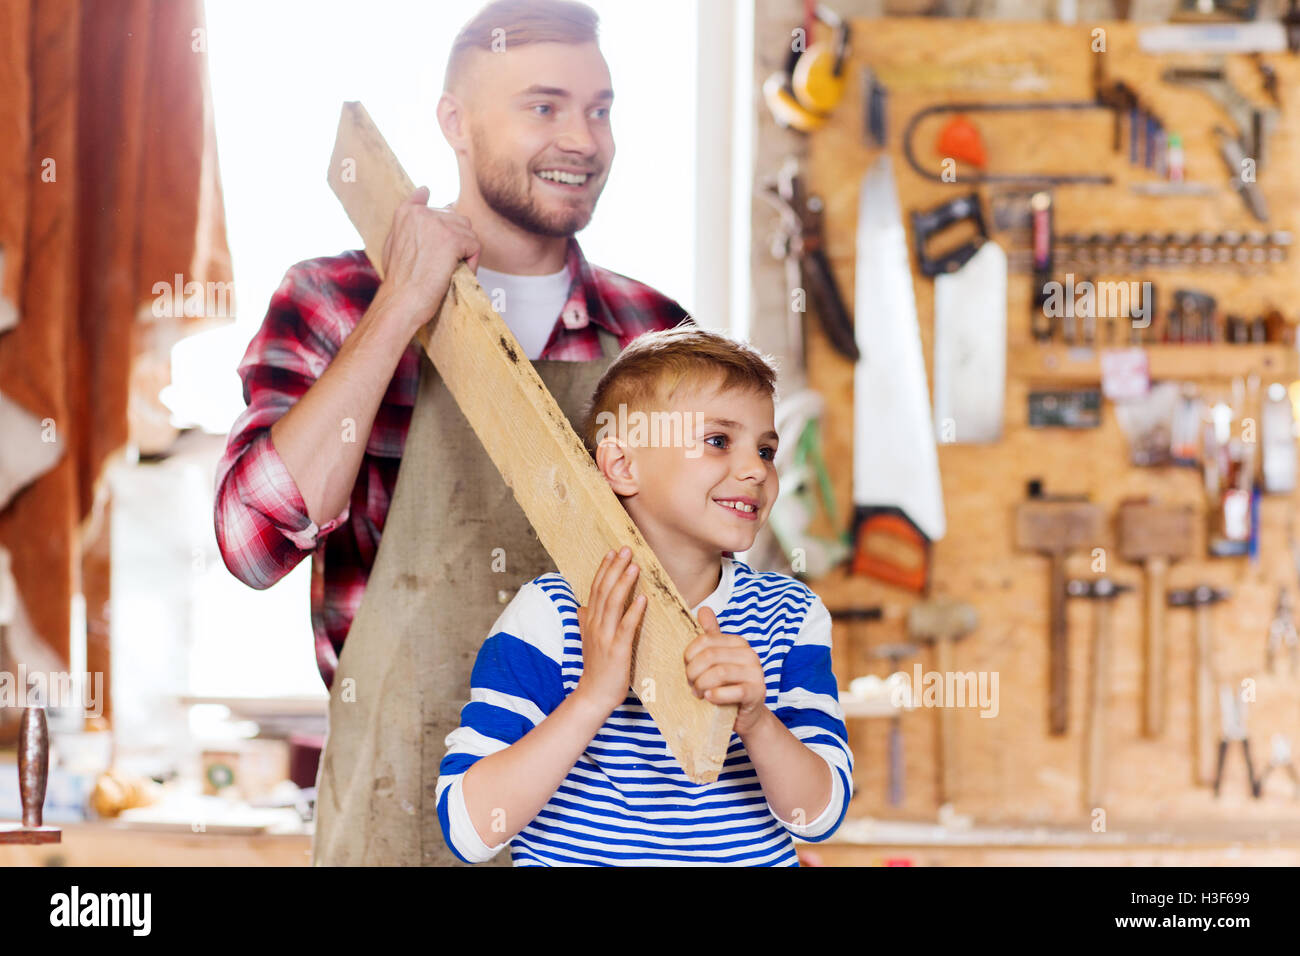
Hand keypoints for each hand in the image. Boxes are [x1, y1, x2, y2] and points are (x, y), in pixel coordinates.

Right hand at [378, 186, 481, 332]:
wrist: (401, 301)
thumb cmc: (399, 280)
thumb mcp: (395, 241)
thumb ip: (409, 217)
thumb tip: (424, 189)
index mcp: (407, 212)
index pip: (432, 202)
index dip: (441, 224)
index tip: (437, 238)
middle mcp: (422, 213)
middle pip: (457, 220)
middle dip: (456, 243)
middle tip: (443, 267)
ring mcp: (438, 225)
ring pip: (468, 233)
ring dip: (465, 253)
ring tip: (448, 271)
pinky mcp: (452, 240)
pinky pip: (475, 246)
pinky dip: (472, 263)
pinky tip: (456, 274)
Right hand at [574, 547, 647, 717]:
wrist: (593, 695)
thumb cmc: (596, 668)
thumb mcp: (588, 641)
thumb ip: (585, 622)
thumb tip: (582, 607)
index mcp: (590, 621)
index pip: (596, 589)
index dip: (604, 569)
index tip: (613, 552)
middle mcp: (595, 625)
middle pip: (604, 590)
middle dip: (615, 568)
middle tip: (626, 550)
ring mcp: (605, 637)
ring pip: (613, 604)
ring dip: (624, 583)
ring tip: (634, 566)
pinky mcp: (617, 650)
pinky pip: (626, 627)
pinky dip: (633, 611)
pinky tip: (643, 599)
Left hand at [684, 606, 766, 734]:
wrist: (744, 715)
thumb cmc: (726, 686)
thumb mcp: (716, 661)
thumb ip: (710, 636)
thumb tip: (704, 609)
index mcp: (737, 643)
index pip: (705, 640)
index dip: (689, 655)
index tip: (686, 668)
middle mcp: (749, 654)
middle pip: (710, 656)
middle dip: (693, 672)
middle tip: (691, 684)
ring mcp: (756, 673)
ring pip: (719, 673)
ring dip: (702, 685)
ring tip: (698, 693)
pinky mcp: (758, 692)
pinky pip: (734, 691)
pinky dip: (716, 696)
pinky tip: (710, 698)